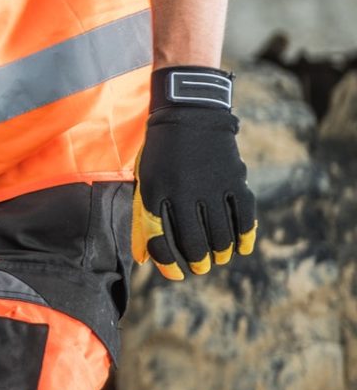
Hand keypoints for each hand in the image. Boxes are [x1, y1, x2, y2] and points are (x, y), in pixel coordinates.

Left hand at [133, 66, 257, 279]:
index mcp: (157, 192)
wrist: (188, 115)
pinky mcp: (235, 180)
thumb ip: (146, 215)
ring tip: (218, 258)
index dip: (168, 261)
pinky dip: (244, 236)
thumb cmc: (162, 152)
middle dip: (198, 260)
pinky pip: (243, 216)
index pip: (161, 237)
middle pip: (194, 241)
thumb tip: (145, 256)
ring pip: (220, 233)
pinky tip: (241, 247)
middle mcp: (185, 193)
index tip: (176, 274)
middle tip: (201, 267)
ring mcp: (212, 187)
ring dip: (220, 252)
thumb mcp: (147, 179)